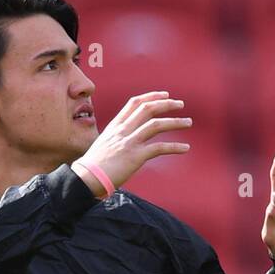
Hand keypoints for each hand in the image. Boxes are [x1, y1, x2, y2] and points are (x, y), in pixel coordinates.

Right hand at [72, 91, 190, 196]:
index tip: (165, 95)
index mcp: (115, 126)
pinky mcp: (135, 156)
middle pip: (148, 109)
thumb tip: (128, 139)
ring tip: (189, 122)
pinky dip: (175, 147)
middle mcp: (122, 131)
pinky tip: (185, 148)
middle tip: (180, 103)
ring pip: (156, 125)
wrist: (85, 178)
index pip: (134, 103)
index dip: (151, 96)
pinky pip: (159, 148)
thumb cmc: (94, 165)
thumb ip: (117, 138)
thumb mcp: (104, 144)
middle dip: (166, 104)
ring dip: (175, 122)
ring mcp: (129, 142)